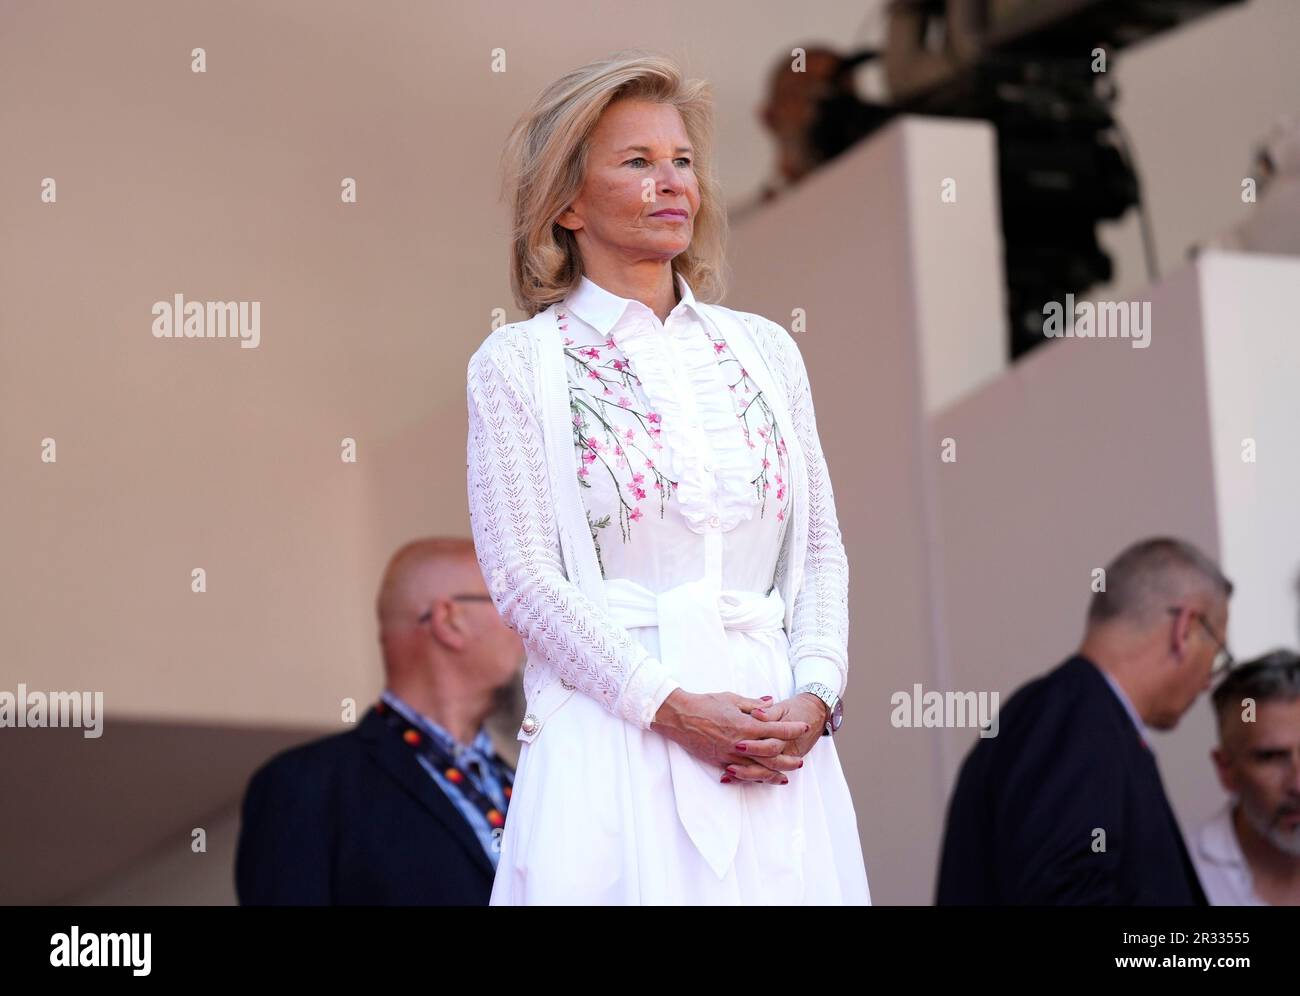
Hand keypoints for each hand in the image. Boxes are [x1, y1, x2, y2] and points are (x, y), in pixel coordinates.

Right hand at [651, 689, 810, 783]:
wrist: (680, 717)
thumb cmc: (705, 704)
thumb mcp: (732, 699)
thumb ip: (754, 704)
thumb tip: (770, 702)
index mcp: (745, 724)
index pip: (776, 729)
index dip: (792, 729)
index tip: (803, 727)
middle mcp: (740, 743)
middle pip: (771, 755)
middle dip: (788, 759)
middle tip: (800, 761)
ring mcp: (730, 755)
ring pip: (757, 768)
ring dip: (773, 773)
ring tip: (785, 776)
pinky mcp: (720, 761)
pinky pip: (741, 772)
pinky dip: (753, 777)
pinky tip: (760, 779)